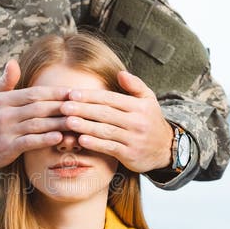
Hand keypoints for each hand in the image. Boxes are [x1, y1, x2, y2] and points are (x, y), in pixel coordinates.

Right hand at [0, 60, 67, 170]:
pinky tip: (60, 137)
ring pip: (37, 124)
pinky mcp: (7, 147)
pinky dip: (45, 139)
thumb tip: (13, 62)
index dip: (55, 92)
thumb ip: (5, 82)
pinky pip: (29, 142)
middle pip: (39, 107)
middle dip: (62, 106)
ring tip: (78, 122)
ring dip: (59, 123)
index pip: (34, 93)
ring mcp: (6, 131)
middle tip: (83, 106)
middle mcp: (5, 114)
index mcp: (4, 100)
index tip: (74, 92)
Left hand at [59, 70, 173, 172]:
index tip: (72, 94)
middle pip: (105, 113)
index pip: (110, 98)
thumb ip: (135, 85)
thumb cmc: (151, 121)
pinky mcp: (130, 155)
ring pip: (106, 131)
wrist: (166, 149)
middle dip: (83, 109)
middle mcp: (137, 122)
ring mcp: (134, 139)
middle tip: (63, 106)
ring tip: (68, 121)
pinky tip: (81, 140)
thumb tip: (120, 73)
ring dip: (85, 126)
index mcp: (139, 106)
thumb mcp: (148, 100)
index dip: (90, 96)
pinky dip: (95, 144)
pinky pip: (110, 148)